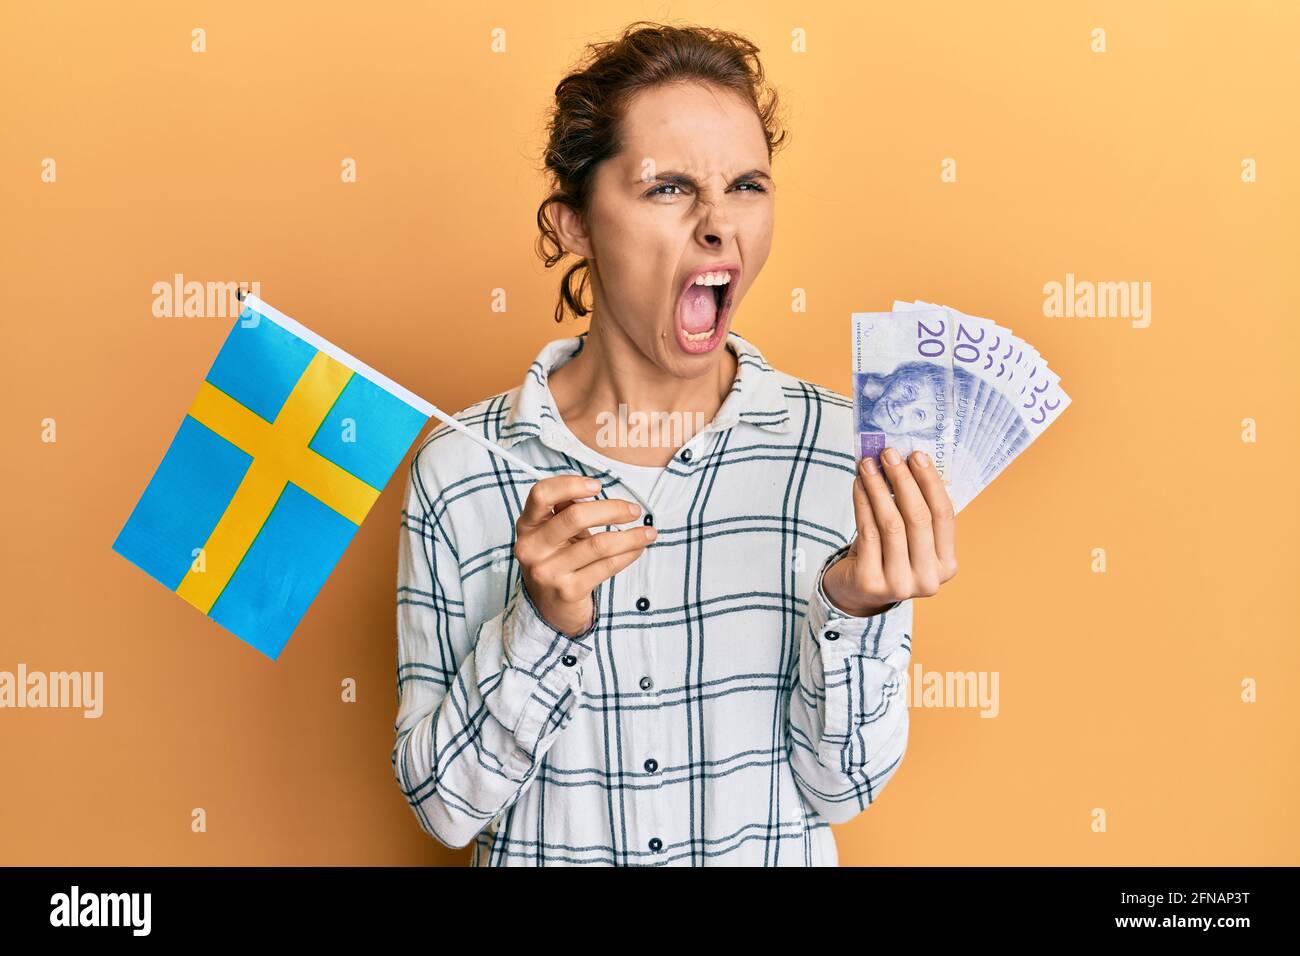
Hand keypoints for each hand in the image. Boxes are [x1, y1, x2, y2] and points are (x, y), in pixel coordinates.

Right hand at [515, 475, 656, 635]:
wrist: (549, 608)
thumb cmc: (557, 560)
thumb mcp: (554, 533)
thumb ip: (566, 510)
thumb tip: (594, 488)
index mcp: (528, 526)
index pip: (542, 494)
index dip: (570, 484)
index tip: (598, 485)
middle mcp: (532, 548)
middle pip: (575, 517)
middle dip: (612, 509)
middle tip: (634, 510)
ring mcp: (549, 572)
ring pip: (598, 544)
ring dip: (630, 536)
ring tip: (648, 532)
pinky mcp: (568, 591)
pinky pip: (607, 566)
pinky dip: (628, 554)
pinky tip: (638, 548)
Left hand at [821, 447, 957, 615]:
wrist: (856, 592)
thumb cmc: (887, 555)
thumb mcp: (909, 538)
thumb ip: (916, 509)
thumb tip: (908, 461)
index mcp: (946, 566)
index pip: (944, 516)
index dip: (930, 483)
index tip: (917, 455)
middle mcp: (928, 579)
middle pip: (918, 518)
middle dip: (903, 480)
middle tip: (889, 454)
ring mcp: (900, 585)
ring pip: (891, 524)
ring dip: (878, 488)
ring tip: (868, 465)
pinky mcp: (870, 582)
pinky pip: (867, 532)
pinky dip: (862, 503)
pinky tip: (858, 484)